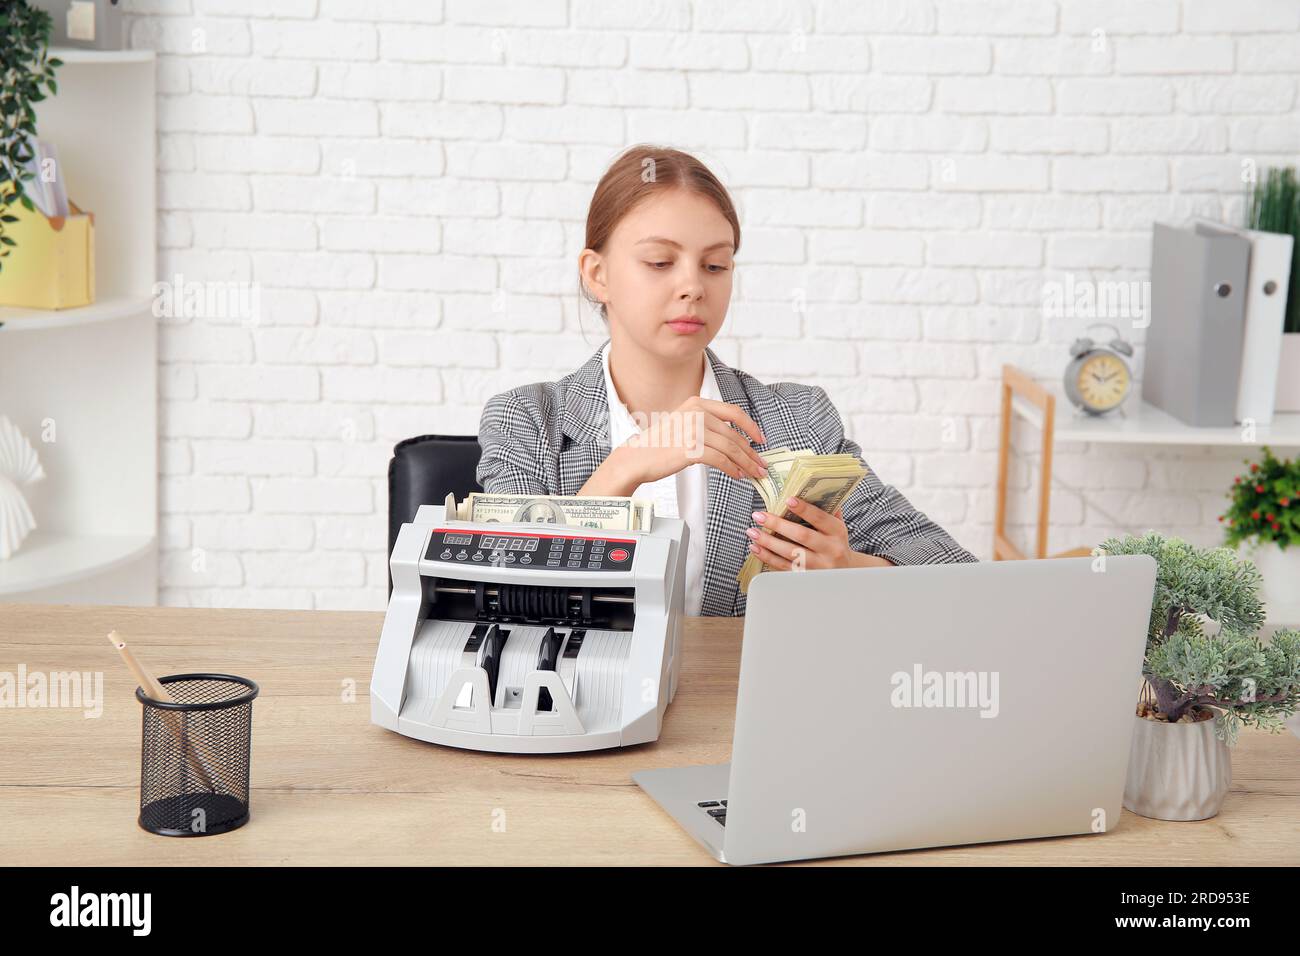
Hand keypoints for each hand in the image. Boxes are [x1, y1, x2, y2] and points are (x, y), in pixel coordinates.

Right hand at [610, 396, 769, 485]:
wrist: (637, 457)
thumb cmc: (659, 445)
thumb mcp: (683, 423)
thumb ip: (706, 425)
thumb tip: (734, 441)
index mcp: (696, 403)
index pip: (733, 412)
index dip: (751, 427)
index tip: (760, 439)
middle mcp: (697, 413)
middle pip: (734, 434)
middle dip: (751, 452)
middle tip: (762, 465)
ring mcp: (694, 430)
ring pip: (731, 449)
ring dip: (746, 463)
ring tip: (754, 474)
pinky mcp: (692, 448)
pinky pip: (721, 460)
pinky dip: (732, 469)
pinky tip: (737, 476)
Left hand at [746, 499, 894, 570]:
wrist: (845, 571)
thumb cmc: (836, 542)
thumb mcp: (838, 526)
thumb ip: (827, 509)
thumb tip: (810, 489)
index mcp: (838, 532)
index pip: (820, 518)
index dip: (804, 509)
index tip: (788, 500)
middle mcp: (830, 550)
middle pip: (802, 536)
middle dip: (777, 525)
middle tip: (759, 515)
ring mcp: (818, 566)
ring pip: (790, 553)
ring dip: (767, 542)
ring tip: (752, 531)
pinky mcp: (806, 577)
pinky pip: (783, 567)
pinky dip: (767, 557)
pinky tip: (755, 548)